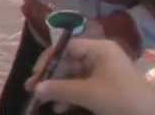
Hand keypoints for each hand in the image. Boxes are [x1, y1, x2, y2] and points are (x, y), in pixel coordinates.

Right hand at [26, 38, 154, 114]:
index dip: (49, 60)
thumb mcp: (88, 94)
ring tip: (44, 102)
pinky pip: (83, 87)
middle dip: (51, 78)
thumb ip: (59, 89)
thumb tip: (35, 88)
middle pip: (68, 62)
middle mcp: (101, 56)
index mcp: (99, 49)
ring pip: (74, 76)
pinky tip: (60, 107)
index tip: (35, 75)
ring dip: (59, 89)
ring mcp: (105, 72)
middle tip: (33, 90)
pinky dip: (71, 96)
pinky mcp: (108, 87)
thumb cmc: (120, 99)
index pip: (66, 47)